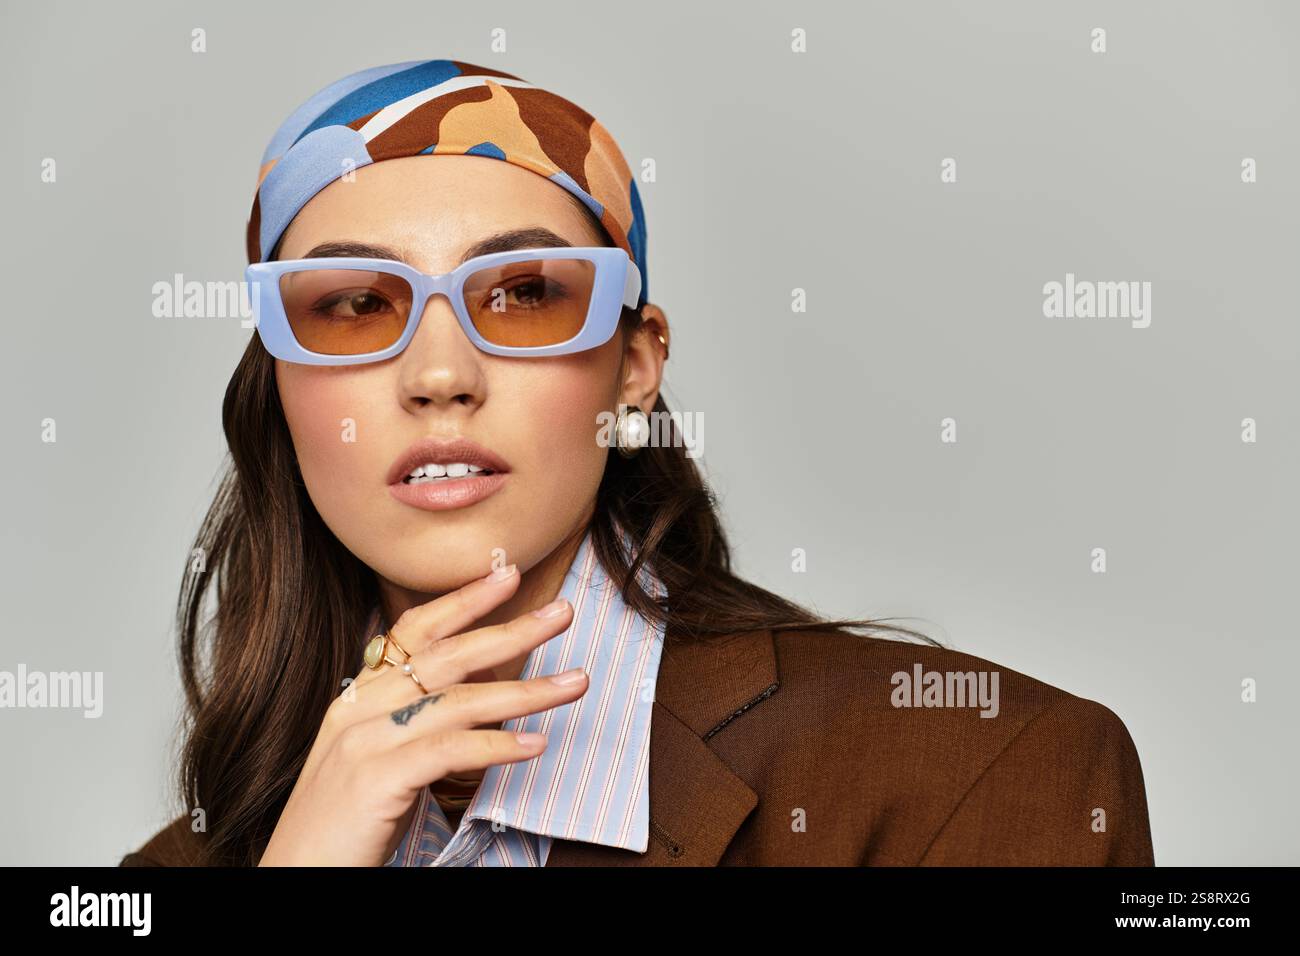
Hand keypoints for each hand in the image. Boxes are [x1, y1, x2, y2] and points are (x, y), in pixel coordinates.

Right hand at [257, 564, 585, 865]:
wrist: (295, 877)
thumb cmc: (345, 826)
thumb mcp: (376, 757)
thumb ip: (412, 722)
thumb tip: (475, 696)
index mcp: (357, 698)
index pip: (413, 631)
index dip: (462, 601)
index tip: (507, 575)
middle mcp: (358, 709)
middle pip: (447, 655)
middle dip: (511, 630)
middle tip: (562, 612)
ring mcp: (364, 742)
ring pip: (458, 701)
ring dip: (526, 691)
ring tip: (574, 683)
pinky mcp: (375, 781)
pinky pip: (448, 751)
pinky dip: (497, 745)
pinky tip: (536, 744)